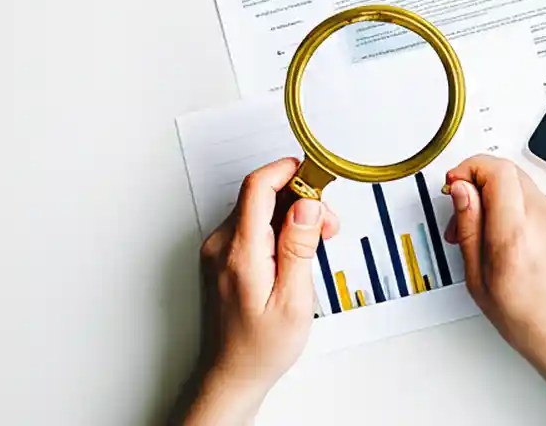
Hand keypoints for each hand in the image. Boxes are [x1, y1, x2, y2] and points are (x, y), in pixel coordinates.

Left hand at [180, 158, 340, 424]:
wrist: (231, 373)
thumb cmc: (261, 346)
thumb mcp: (293, 299)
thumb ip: (298, 247)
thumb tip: (307, 205)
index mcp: (240, 252)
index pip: (258, 187)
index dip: (288, 170)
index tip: (315, 173)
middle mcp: (222, 245)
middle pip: (262, 196)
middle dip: (301, 200)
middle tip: (327, 225)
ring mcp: (218, 250)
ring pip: (258, 210)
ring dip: (291, 215)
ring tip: (314, 242)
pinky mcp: (222, 257)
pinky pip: (252, 226)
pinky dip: (277, 228)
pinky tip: (294, 250)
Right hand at [443, 156, 545, 425]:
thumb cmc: (526, 318)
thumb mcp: (479, 278)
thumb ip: (468, 226)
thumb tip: (460, 190)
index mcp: (516, 237)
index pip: (496, 171)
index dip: (471, 168)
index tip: (457, 180)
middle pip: (511, 173)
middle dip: (482, 185)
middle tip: (468, 213)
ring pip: (528, 190)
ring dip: (507, 203)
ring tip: (499, 240)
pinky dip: (530, 216)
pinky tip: (527, 247)